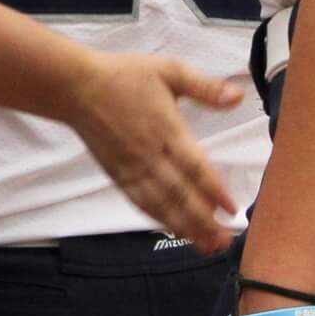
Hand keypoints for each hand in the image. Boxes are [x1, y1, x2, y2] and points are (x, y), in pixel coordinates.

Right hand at [62, 51, 243, 253]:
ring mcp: (131, 167)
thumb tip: (239, 96)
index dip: (214, 191)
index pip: (195, 167)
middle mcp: (150, 154)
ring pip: (161, 203)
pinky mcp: (116, 173)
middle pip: (180, 193)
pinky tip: (171, 228)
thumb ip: (205, 87)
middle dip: (204, 220)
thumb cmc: (123, 75)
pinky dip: (157, 217)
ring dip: (184, 226)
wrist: (76, 86)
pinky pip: (139, 201)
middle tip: (225, 241)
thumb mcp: (169, 70)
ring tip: (204, 245)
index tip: (232, 210)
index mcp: (167, 129)